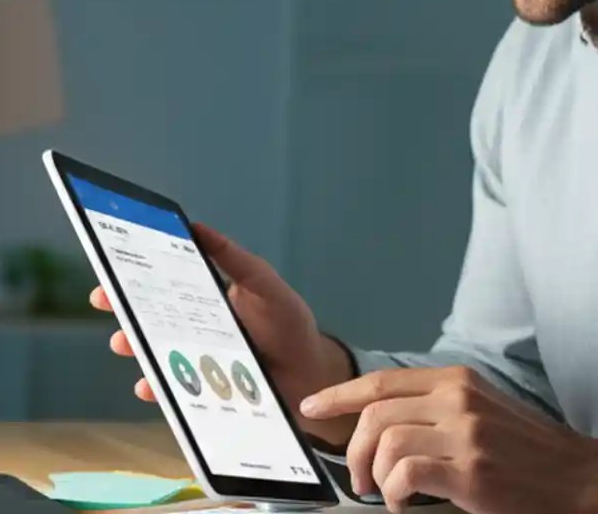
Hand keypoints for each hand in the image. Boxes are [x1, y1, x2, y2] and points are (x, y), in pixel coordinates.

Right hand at [89, 221, 356, 442]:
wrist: (311, 374)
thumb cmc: (287, 324)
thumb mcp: (264, 284)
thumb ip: (234, 259)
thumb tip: (197, 227)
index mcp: (201, 299)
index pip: (160, 282)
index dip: (132, 274)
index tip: (110, 266)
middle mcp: (191, 328)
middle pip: (147, 316)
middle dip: (121, 307)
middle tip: (104, 299)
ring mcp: (193, 360)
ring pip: (153, 351)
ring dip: (134, 346)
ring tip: (123, 342)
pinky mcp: (200, 391)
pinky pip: (171, 389)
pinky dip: (157, 388)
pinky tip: (149, 385)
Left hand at [301, 366, 597, 513]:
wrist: (580, 480)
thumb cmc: (525, 451)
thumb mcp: (479, 409)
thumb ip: (431, 406)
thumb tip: (373, 420)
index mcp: (455, 380)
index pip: (380, 382)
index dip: (337, 395)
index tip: (310, 409)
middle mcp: (457, 400)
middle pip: (374, 415)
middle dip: (352, 450)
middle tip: (356, 478)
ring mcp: (465, 435)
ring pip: (385, 444)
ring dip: (375, 476)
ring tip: (386, 494)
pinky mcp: (472, 472)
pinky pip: (406, 475)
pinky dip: (394, 494)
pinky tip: (404, 504)